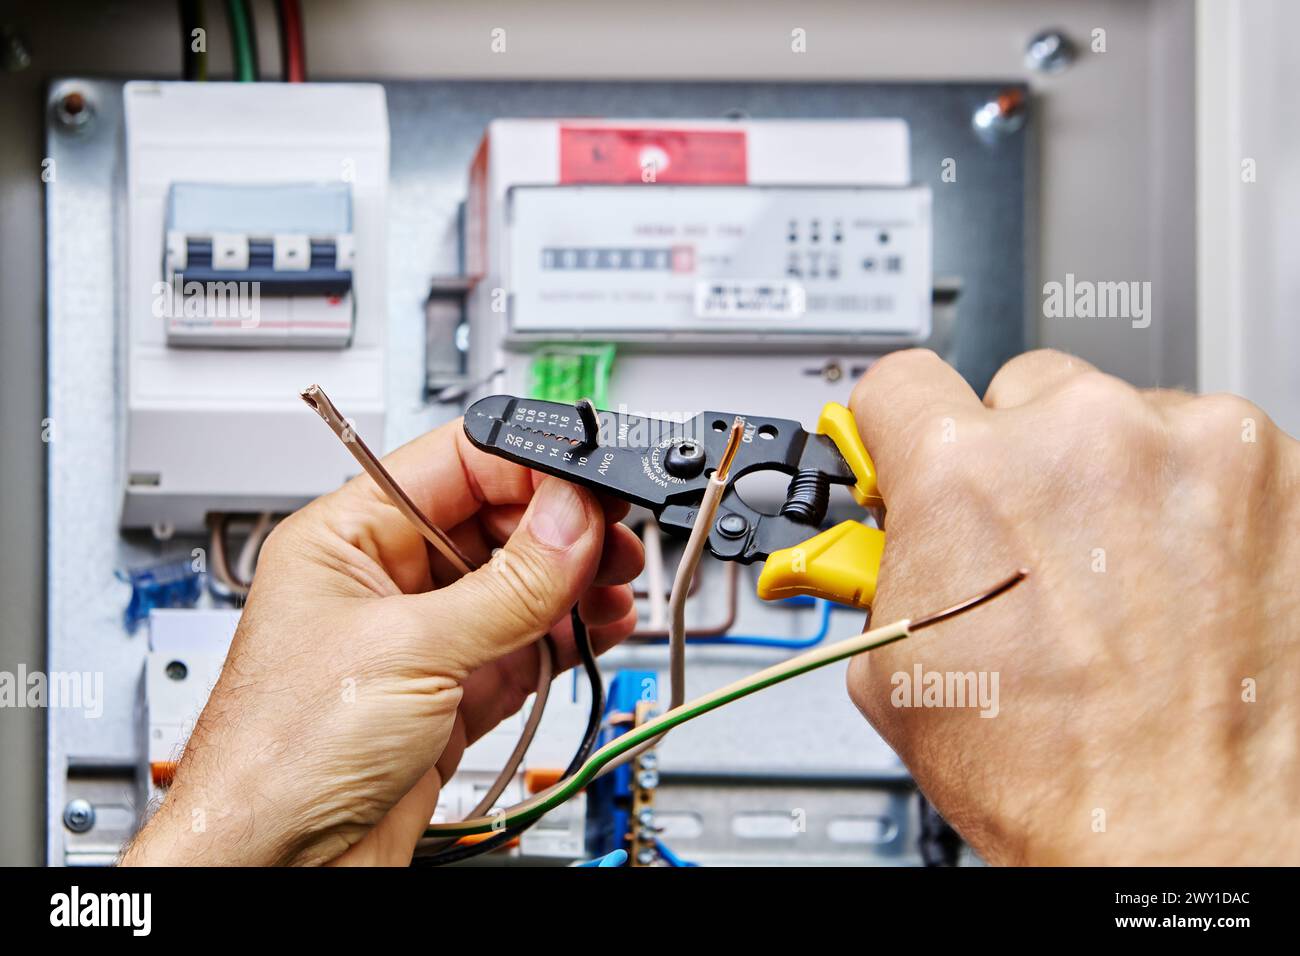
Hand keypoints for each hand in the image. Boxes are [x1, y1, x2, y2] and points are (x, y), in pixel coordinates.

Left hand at [122, 420, 642, 865]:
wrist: (276, 865)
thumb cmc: (281, 756)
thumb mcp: (408, 650)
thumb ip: (505, 585)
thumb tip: (572, 520)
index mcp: (349, 538)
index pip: (455, 467)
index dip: (526, 469)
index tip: (588, 486)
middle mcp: (388, 581)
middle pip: (495, 524)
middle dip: (562, 530)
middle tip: (614, 540)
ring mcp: (423, 638)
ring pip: (518, 587)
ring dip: (575, 585)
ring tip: (616, 588)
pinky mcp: (452, 693)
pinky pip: (524, 646)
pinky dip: (567, 637)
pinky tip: (598, 628)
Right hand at [846, 349, 1299, 863]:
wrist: (1192, 833)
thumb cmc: (1051, 774)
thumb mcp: (894, 666)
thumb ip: (885, 558)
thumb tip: (897, 517)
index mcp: (966, 475)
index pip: (902, 381)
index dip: (901, 426)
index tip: (916, 446)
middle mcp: (1079, 436)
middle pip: (1018, 392)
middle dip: (1014, 457)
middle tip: (1029, 542)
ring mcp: (1189, 443)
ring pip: (1117, 415)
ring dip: (1107, 475)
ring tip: (1115, 575)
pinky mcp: (1270, 469)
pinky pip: (1201, 448)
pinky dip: (1185, 496)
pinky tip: (1178, 576)